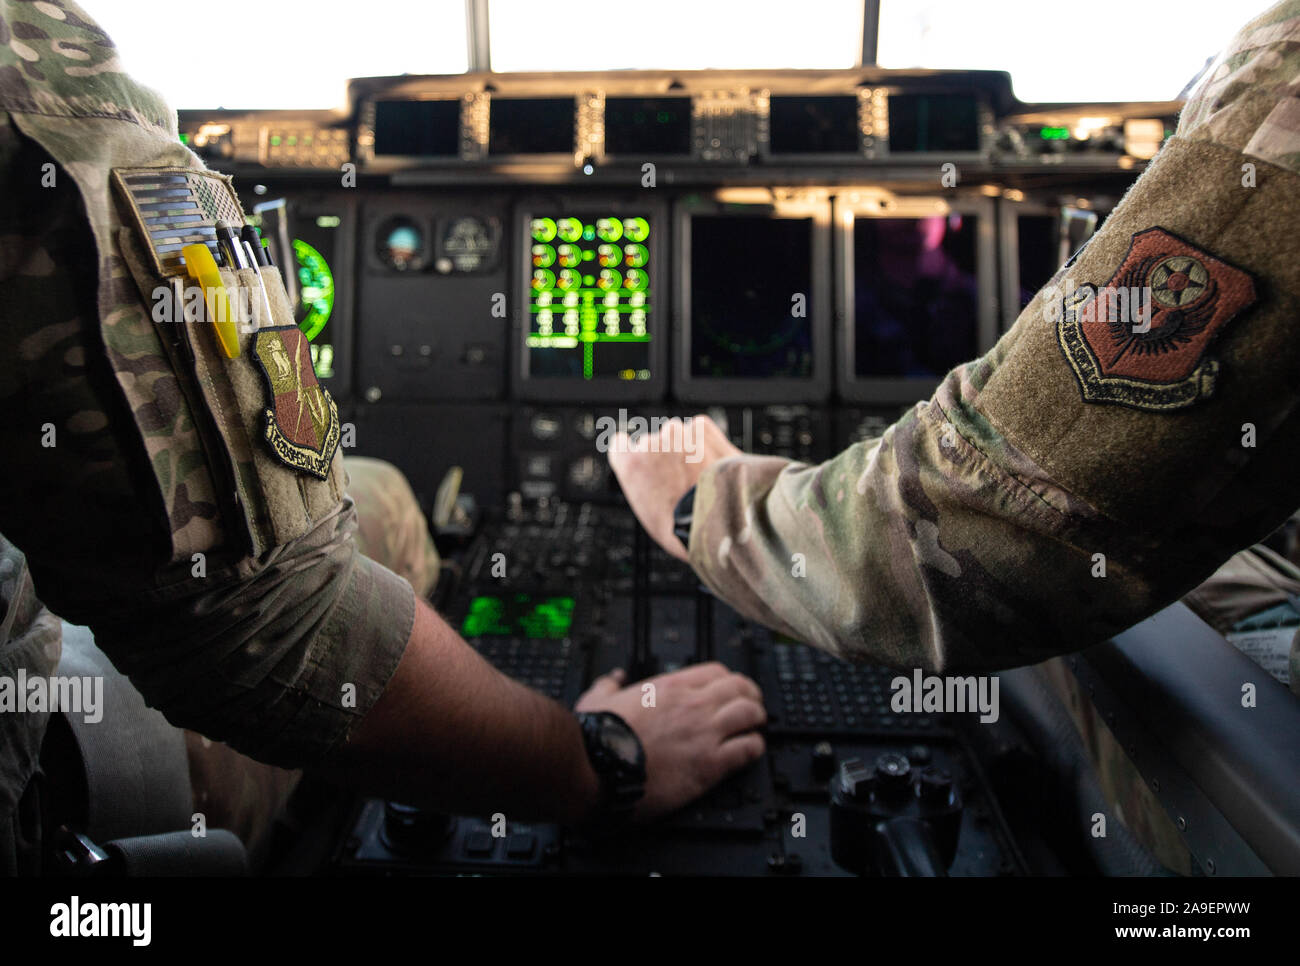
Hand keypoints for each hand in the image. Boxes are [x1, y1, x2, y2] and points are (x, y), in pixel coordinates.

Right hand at [574, 662, 765, 821]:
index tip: (730, 689)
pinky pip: (748, 749)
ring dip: (757, 719)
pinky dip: (754, 748)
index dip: (729, 679)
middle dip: (750, 696)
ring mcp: (704, 734)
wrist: (598, 768)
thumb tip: (612, 679)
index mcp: (668, 687)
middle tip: (752, 706)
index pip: (715, 671)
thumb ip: (609, 686)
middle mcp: (692, 706)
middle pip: (740, 689)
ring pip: (750, 715)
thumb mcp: (597, 699)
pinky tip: (752, 750)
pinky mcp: (710, 764)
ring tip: (756, 726)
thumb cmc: (598, 737)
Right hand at [606, 415, 741, 561]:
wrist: (720, 519)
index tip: (642, 460)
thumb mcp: (648, 512)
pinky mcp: (701, 428)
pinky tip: (711, 463)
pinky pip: (699, 430)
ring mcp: (677, 433)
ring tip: (699, 475)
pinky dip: (705, 442)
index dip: (633, 454)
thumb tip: (651, 477)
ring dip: (685, 448)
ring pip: (677, 435)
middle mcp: (650, 443)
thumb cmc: (683, 524)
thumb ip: (642, 484)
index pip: (620, 444)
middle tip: (679, 480)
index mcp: (630, 463)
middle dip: (664, 456)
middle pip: (652, 443)